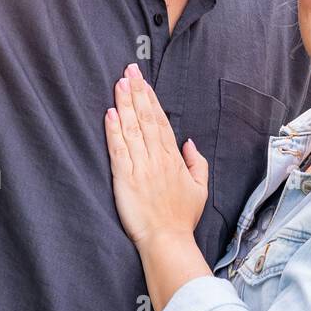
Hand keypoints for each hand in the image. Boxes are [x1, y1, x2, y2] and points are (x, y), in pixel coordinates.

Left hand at [104, 63, 209, 247]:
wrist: (167, 241)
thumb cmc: (182, 218)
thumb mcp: (200, 189)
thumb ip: (196, 163)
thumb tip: (189, 142)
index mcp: (174, 158)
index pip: (160, 121)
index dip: (151, 99)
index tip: (143, 81)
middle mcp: (157, 158)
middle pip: (146, 118)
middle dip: (137, 92)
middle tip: (129, 70)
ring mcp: (141, 167)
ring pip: (132, 128)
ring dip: (125, 104)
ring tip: (119, 83)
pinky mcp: (125, 178)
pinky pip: (119, 149)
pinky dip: (114, 130)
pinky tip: (110, 113)